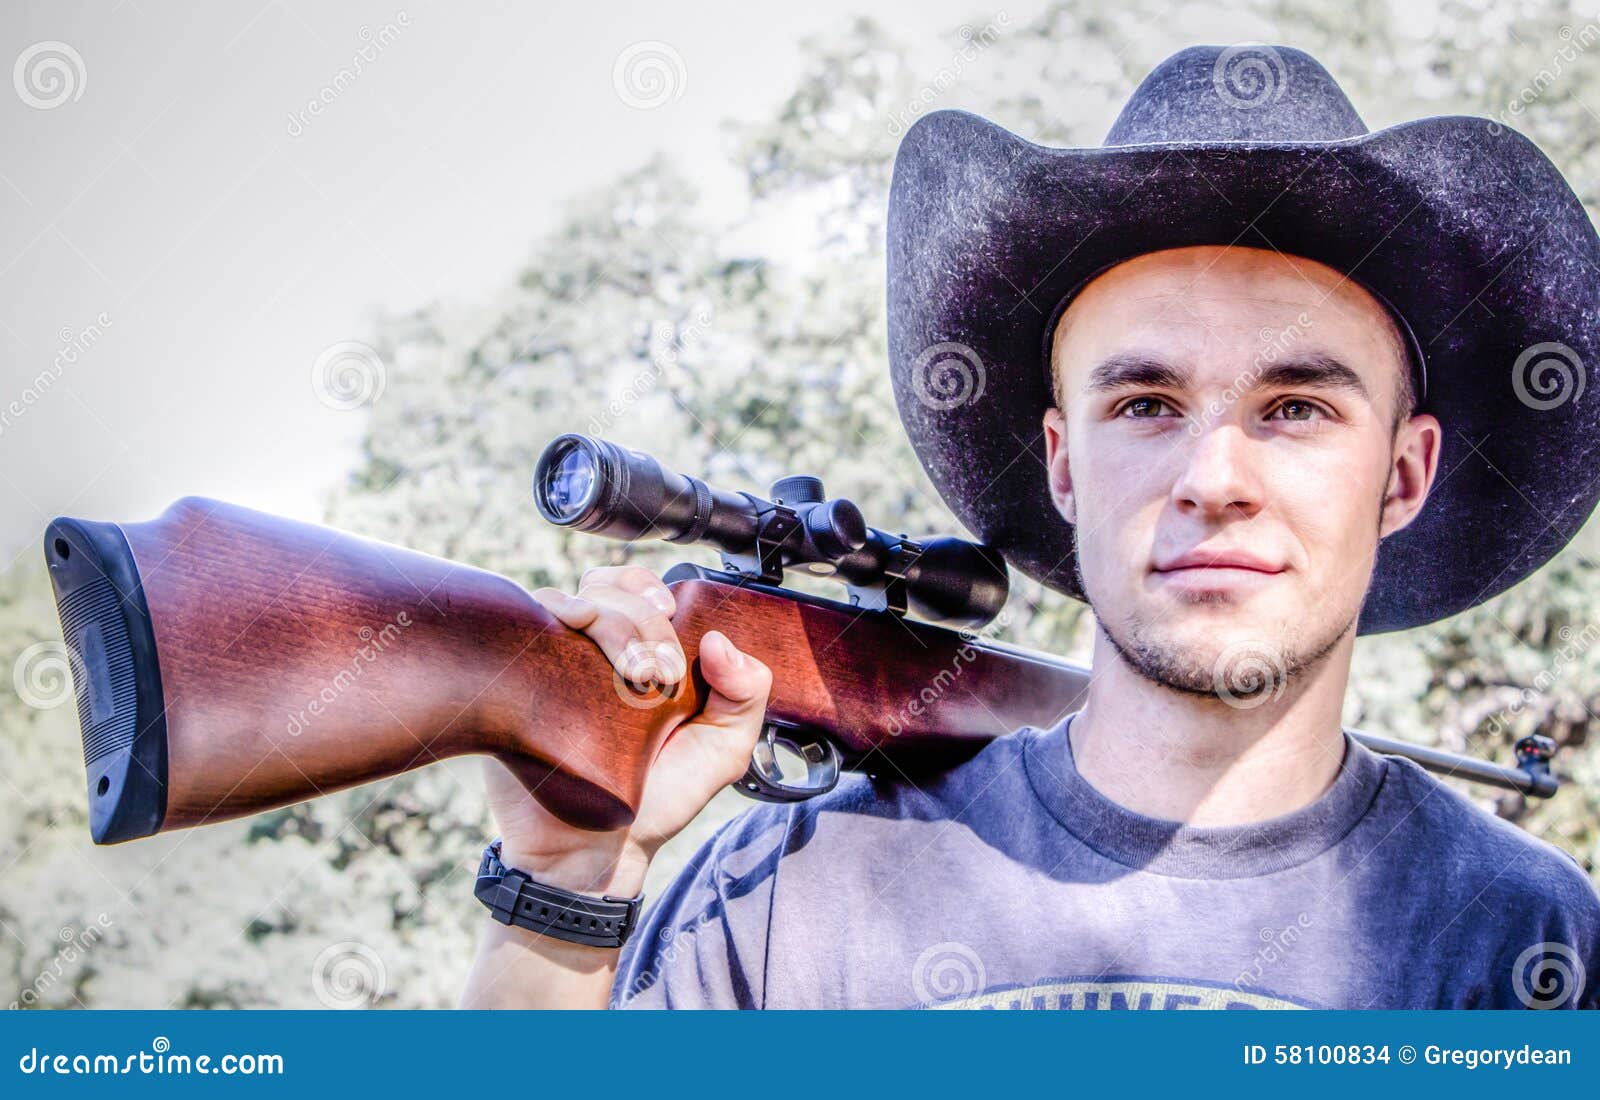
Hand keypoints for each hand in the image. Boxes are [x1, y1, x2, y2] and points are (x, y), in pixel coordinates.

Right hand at [482, 565, 771, 898]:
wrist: (595, 852)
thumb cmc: (659, 799)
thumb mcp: (722, 749)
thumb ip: (745, 696)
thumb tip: (718, 642)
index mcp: (643, 653)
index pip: (639, 590)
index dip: (651, 591)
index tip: (670, 615)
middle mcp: (595, 651)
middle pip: (604, 588)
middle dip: (637, 616)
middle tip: (655, 669)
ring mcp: (554, 664)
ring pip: (565, 601)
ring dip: (600, 620)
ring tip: (629, 673)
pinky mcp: (515, 685)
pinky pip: (521, 634)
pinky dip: (544, 627)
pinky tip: (567, 652)